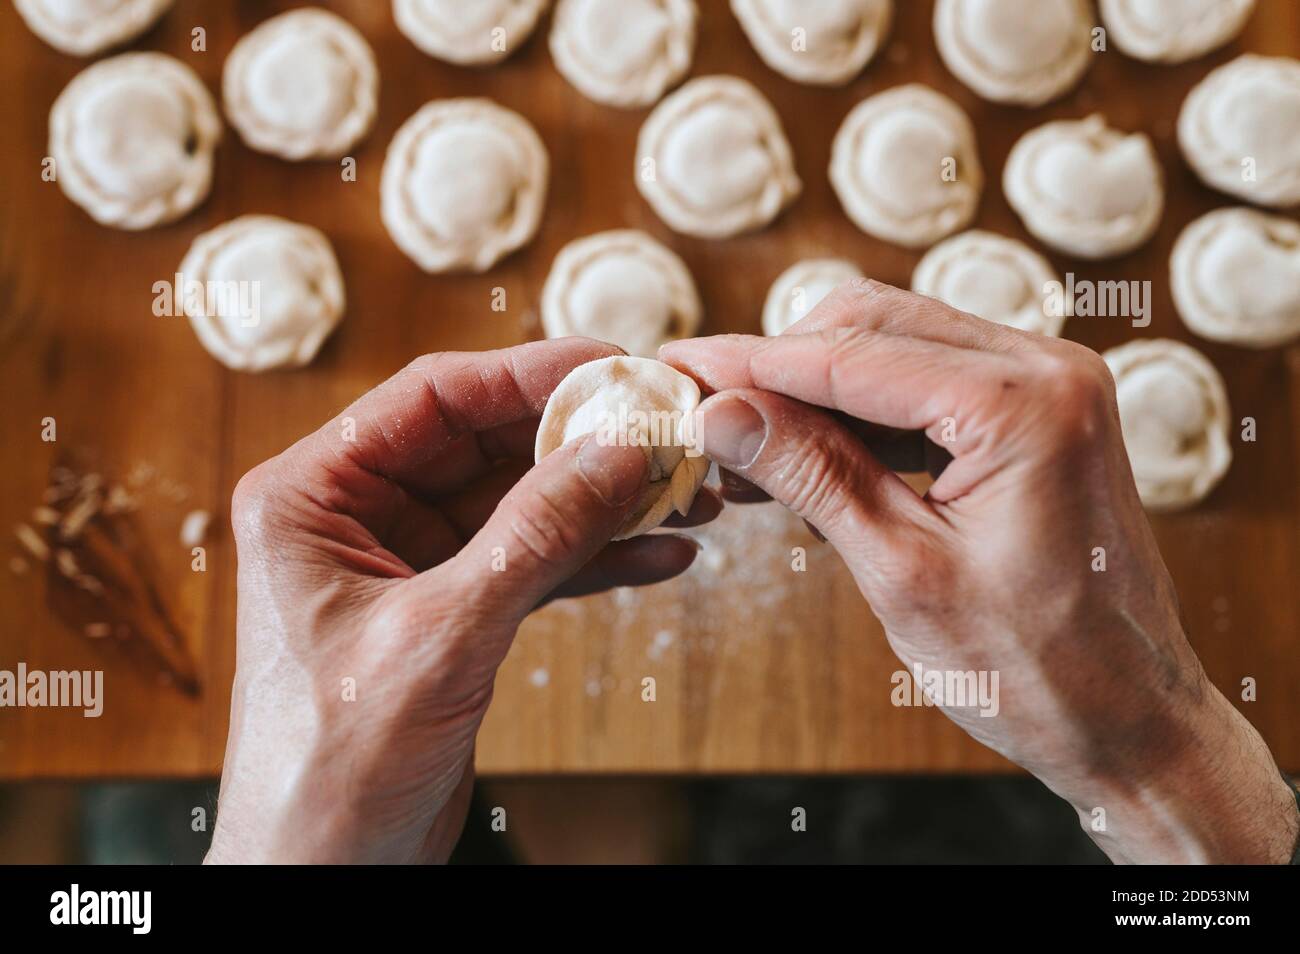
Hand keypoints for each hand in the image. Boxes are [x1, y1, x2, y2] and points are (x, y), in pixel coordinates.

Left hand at [206, 339, 718, 863]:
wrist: (327, 872)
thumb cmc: (331, 765)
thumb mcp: (441, 635)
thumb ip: (535, 536)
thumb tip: (618, 451)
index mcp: (313, 495)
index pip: (434, 397)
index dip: (530, 373)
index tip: (615, 365)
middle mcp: (358, 516)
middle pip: (489, 443)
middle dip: (582, 441)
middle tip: (668, 431)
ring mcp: (410, 563)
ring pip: (523, 503)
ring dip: (603, 500)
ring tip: (686, 494)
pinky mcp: (453, 612)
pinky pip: (535, 562)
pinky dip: (596, 558)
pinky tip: (661, 554)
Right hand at [662, 279, 1297, 863]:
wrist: (1131, 718)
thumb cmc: (1036, 668)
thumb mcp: (902, 572)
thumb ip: (812, 475)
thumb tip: (723, 413)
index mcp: (1027, 404)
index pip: (852, 357)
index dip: (751, 362)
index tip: (680, 365)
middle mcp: (1049, 369)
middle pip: (874, 326)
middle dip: (781, 367)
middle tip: (705, 410)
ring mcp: (1050, 386)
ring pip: (897, 348)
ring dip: (817, 392)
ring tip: (748, 452)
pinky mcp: (1039, 414)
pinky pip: (929, 385)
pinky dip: (863, 416)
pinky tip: (812, 465)